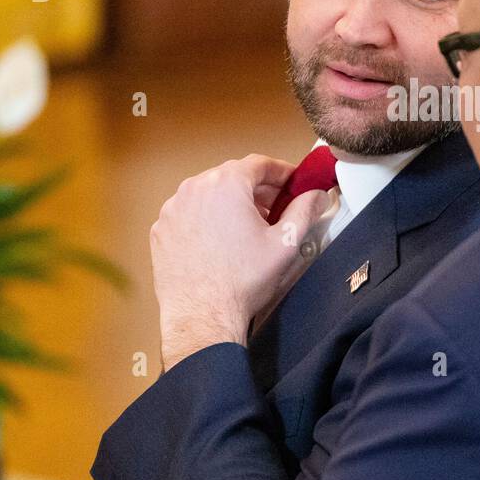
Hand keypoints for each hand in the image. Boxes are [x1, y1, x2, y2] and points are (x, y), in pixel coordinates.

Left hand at [150, 154, 330, 370]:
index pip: (258, 164)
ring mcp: (173, 209)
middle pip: (232, 176)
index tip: (291, 182)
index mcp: (226, 185)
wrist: (202, 316)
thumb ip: (305, 210)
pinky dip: (206, 218)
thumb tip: (317, 195)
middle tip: (274, 208)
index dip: (280, 172)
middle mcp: (195, 189)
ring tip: (246, 228)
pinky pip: (189, 212)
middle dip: (256, 189)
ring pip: (209, 193)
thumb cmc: (240, 281)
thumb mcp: (285, 243)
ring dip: (230, 203)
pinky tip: (220, 240)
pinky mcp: (162, 229)